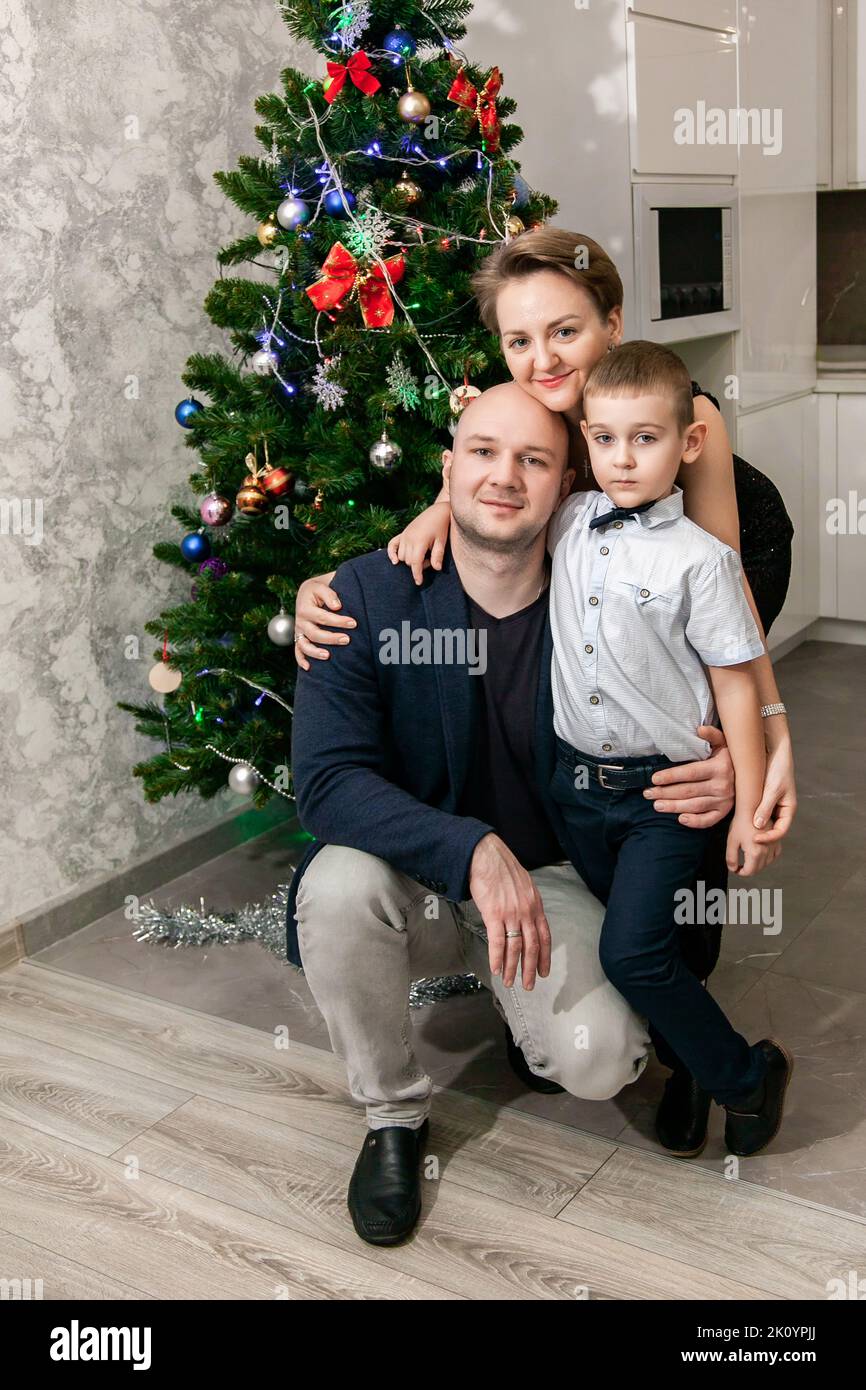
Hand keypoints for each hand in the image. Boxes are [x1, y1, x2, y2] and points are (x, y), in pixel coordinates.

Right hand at [293, 572, 355, 670]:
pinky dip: (301, 660)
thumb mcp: (322, 584)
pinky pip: (298, 651)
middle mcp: (300, 619)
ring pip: (305, 645)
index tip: (353, 623)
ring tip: (329, 656)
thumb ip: (329, 593)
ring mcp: (299, 630)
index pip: (322, 617)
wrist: (310, 591)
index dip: (338, 621)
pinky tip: (309, 668)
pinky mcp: (299, 638)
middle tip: (348, 639)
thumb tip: (337, 607)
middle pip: (315, 633)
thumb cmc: (320, 588)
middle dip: (331, 638)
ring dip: (316, 652)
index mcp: (305, 606)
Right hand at [387, 501, 450, 584]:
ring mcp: (404, 536)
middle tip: (430, 558)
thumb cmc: (441, 527)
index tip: (418, 582)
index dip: (417, 574)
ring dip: (410, 560)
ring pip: (401, 556)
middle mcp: (408, 539)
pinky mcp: (402, 533)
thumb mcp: (442, 541)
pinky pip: (392, 545)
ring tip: (423, 554)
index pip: (415, 562)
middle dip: (418, 565)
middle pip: (408, 561)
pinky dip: (391, 553)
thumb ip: (438, 555)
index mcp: (419, 541)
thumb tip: (437, 569)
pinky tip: (394, 561)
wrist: (437, 512)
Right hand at [468, 834, 550, 989]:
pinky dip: (497, 958)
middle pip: (532, 947)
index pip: (544, 936)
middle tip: (529, 984)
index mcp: (535, 905)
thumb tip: (524, 918)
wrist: (486, 855)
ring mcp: (511, 913)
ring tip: (509, 981)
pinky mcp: (494, 914)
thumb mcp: (523, 885)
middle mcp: (527, 911)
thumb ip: (526, 903)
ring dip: (512, 968)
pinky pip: (498, 942)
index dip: (545, 956)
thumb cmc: (501, 867)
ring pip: (515, 948)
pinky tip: (496, 968)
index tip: (544, 971)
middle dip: (531, 969)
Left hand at [643, 725, 733, 827]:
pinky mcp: (725, 811)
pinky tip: (680, 819)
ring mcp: (724, 800)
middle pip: (688, 791)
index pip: (690, 773)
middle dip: (665, 793)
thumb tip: (699, 729)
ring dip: (674, 807)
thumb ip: (712, 735)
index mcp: (719, 767)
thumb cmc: (731, 757)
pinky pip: (709, 820)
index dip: (671, 776)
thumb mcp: (724, 743)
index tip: (654, 778)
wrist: (753, 775)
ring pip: (694, 806)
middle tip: (648, 793)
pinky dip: (695, 821)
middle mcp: (722, 785)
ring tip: (657, 805)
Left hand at [726, 814, 777, 875]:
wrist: (753, 807)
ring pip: (767, 863)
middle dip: (748, 869)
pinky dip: (767, 857)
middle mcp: (767, 851)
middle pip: (758, 869)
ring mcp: (774, 846)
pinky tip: (760, 853)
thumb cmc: (741, 822)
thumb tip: (733, 868)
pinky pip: (774, 854)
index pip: (749, 872)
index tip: (735, 868)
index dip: (740, 872)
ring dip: (758, 864)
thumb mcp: (732, 841)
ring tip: (747, 859)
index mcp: (756, 853)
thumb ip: (731, 858)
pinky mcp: (777, 840)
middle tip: (739, 865)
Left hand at [752, 731, 796, 844]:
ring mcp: (773, 806)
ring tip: (743, 839)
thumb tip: (758, 825)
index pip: (780, 831)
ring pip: (765, 825)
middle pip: (773, 832)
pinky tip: (740, 823)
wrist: (775, 752)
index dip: (769, 838)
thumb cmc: (777, 769)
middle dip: (762, 839)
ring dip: (756, 832)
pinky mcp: (763, 801)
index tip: (755, 839)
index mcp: (788, 809)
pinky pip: (758, 815)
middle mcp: (782, 810)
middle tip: (747, 843)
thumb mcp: (772, 788)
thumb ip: (766, 806)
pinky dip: (751, 822)